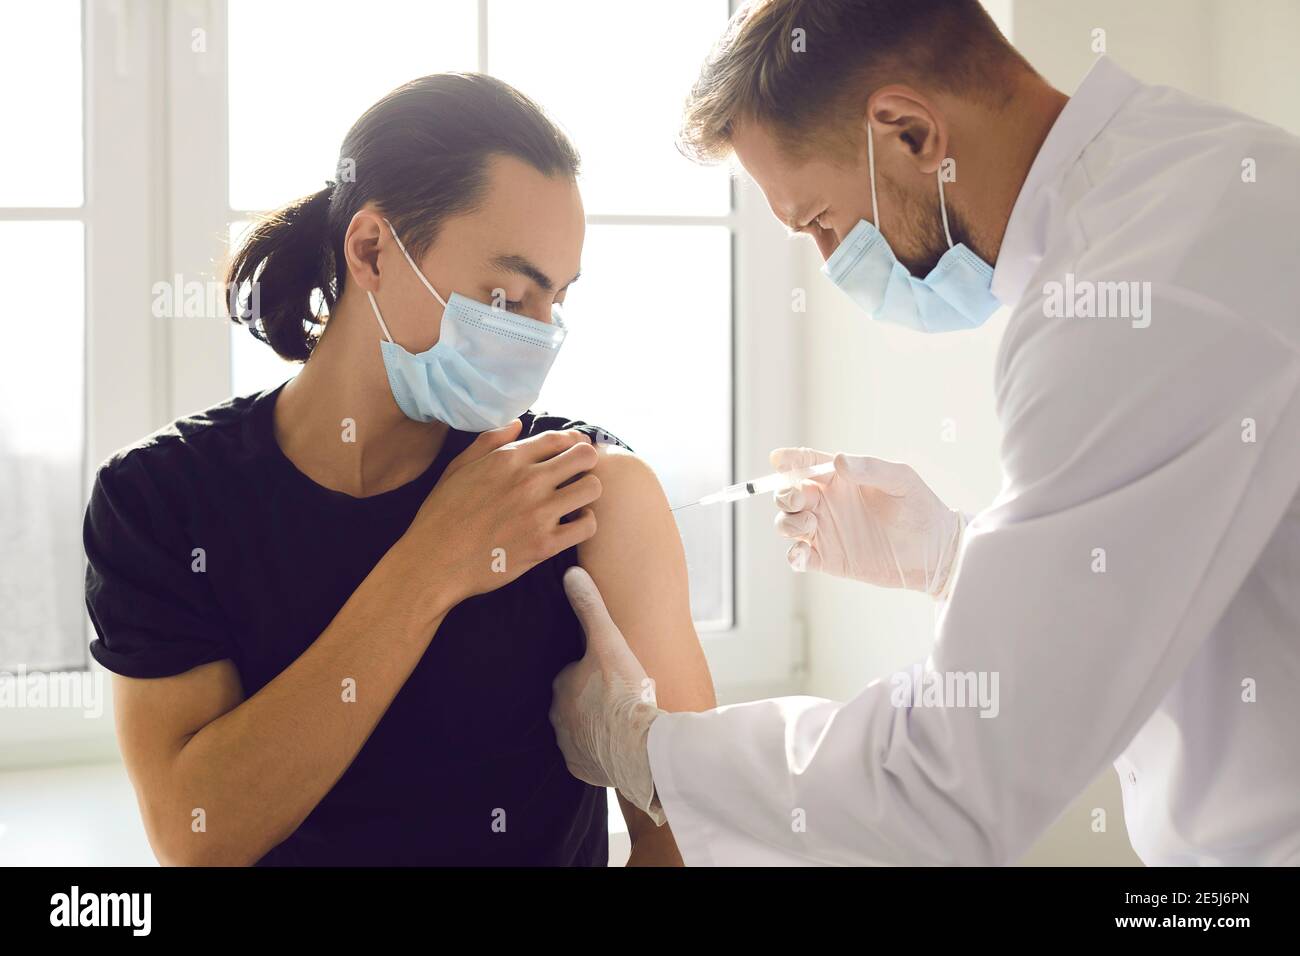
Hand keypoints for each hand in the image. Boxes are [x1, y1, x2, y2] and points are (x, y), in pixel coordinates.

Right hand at [403, 420, 601, 603]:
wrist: (434, 562)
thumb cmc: (441, 515)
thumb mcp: (458, 468)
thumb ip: (489, 441)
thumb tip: (517, 423)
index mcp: (508, 459)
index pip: (560, 438)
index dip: (573, 443)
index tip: (574, 452)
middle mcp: (528, 481)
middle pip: (585, 457)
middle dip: (586, 463)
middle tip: (578, 475)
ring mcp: (539, 513)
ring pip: (592, 488)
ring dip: (588, 492)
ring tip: (575, 500)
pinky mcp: (545, 545)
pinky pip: (587, 525)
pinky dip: (585, 522)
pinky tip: (572, 524)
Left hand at [550, 567, 664, 824]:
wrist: (641, 746)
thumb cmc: (624, 692)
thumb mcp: (608, 641)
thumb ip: (590, 607)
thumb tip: (571, 574)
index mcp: (561, 686)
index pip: (570, 673)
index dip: (591, 671)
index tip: (610, 672)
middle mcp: (558, 718)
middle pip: (574, 701)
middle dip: (591, 698)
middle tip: (619, 694)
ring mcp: (569, 746)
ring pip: (580, 728)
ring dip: (596, 723)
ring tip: (621, 718)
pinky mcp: (582, 769)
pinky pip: (588, 756)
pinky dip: (601, 750)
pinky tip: (619, 742)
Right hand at [771, 447, 964, 597]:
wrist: (934, 552)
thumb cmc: (920, 508)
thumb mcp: (900, 479)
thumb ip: (870, 468)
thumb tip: (837, 461)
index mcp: (841, 479)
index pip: (807, 464)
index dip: (790, 460)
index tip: (778, 460)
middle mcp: (828, 503)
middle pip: (789, 493)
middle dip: (783, 493)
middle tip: (798, 498)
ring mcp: (826, 531)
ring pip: (787, 523)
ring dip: (786, 522)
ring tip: (808, 524)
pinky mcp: (828, 559)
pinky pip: (798, 556)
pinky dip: (792, 556)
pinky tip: (801, 554)